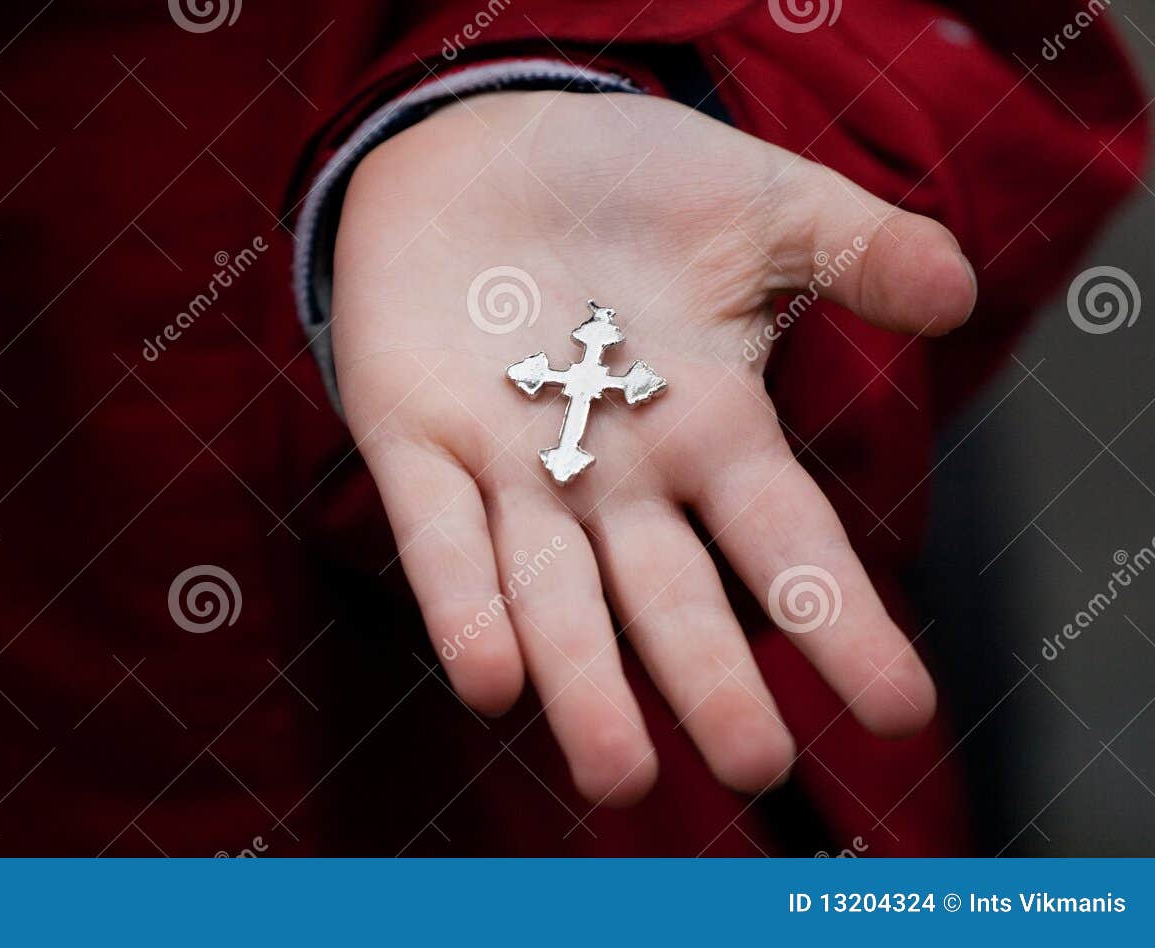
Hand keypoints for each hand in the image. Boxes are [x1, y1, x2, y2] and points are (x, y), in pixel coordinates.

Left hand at [330, 91, 975, 803]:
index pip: (784, 543)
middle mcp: (612, 473)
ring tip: (618, 776)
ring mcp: (509, 467)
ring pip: (550, 595)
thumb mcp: (759, 204)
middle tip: (752, 766)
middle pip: (667, 597)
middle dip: (707, 680)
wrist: (479, 142)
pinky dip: (459, 602)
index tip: (901, 711)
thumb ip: (858, 248)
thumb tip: (960, 291)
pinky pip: (435, 535)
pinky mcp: (410, 440)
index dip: (840, 621)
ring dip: (580, 683)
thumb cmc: (626, 184)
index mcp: (706, 426)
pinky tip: (490, 678)